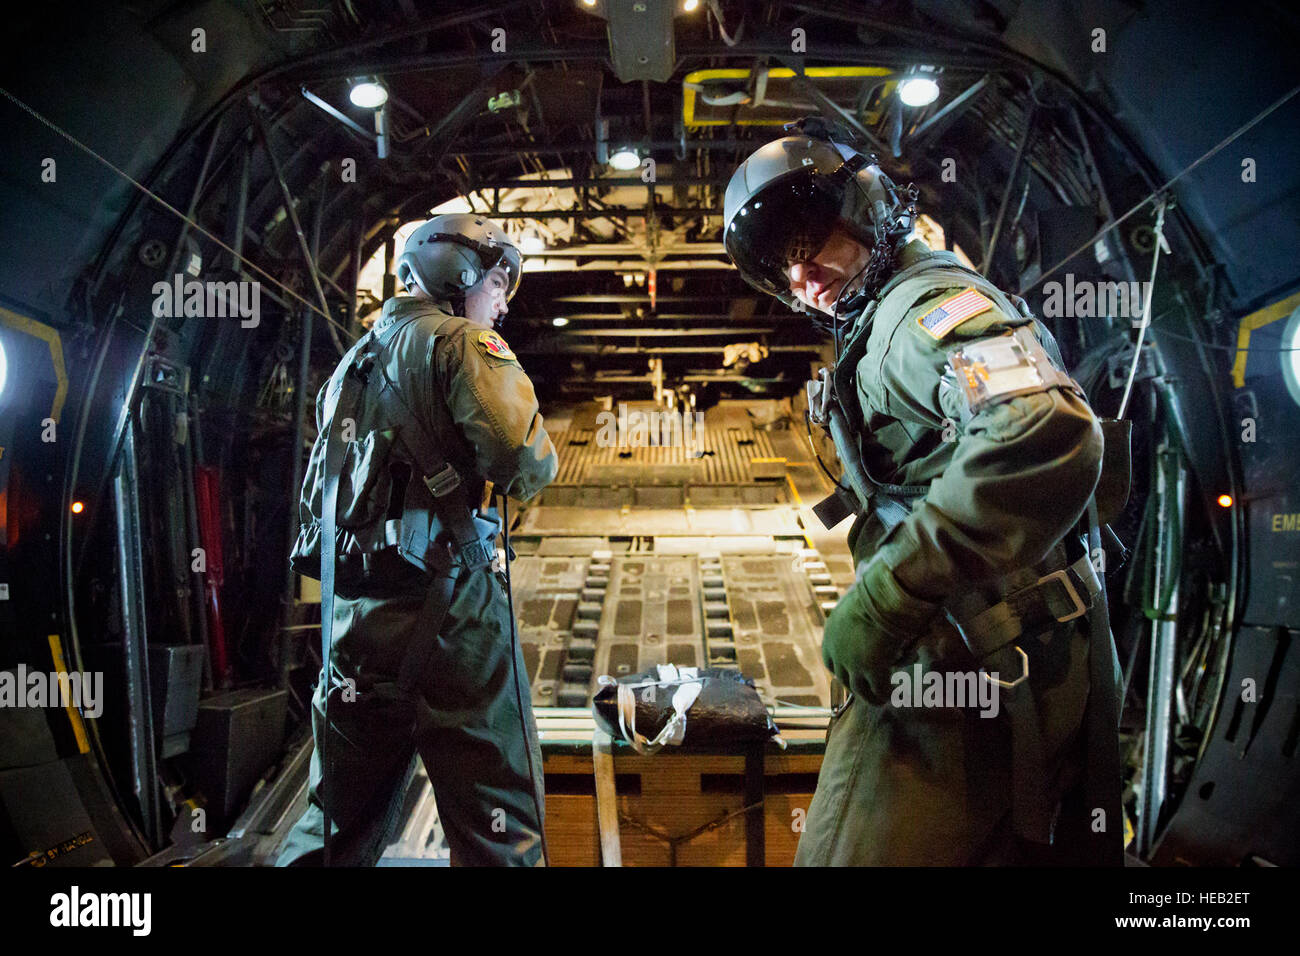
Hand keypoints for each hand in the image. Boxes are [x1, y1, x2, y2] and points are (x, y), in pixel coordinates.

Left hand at [821, 556, 940, 704]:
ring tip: (882, 698)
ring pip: (859, 690)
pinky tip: (892, 694)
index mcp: (831, 633)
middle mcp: (837, 650)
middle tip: (868, 688)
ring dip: (871, 696)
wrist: (885, 594)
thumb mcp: (857, 601)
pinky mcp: (871, 669)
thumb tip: (863, 599)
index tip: (851, 672)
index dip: (841, 669)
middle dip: (855, 685)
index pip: (829, 660)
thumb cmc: (876, 590)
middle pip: (842, 677)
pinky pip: (878, 689)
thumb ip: (858, 608)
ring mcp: (852, 662)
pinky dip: (884, 694)